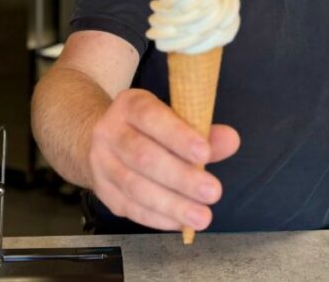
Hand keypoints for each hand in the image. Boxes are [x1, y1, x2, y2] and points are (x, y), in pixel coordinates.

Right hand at [87, 88, 239, 231]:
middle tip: (212, 192)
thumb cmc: (148, 128)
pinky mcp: (104, 192)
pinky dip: (159, 218)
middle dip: (181, 177)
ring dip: (172, 205)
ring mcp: (102, 164)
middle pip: (143, 157)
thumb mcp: (172, 117)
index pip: (151, 117)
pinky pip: (131, 208)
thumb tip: (230, 141)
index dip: (178, 136)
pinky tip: (181, 223)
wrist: (99, 141)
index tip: (205, 154)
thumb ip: (202, 130)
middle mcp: (109, 133)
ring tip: (202, 216)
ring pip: (136, 187)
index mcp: (130, 105)